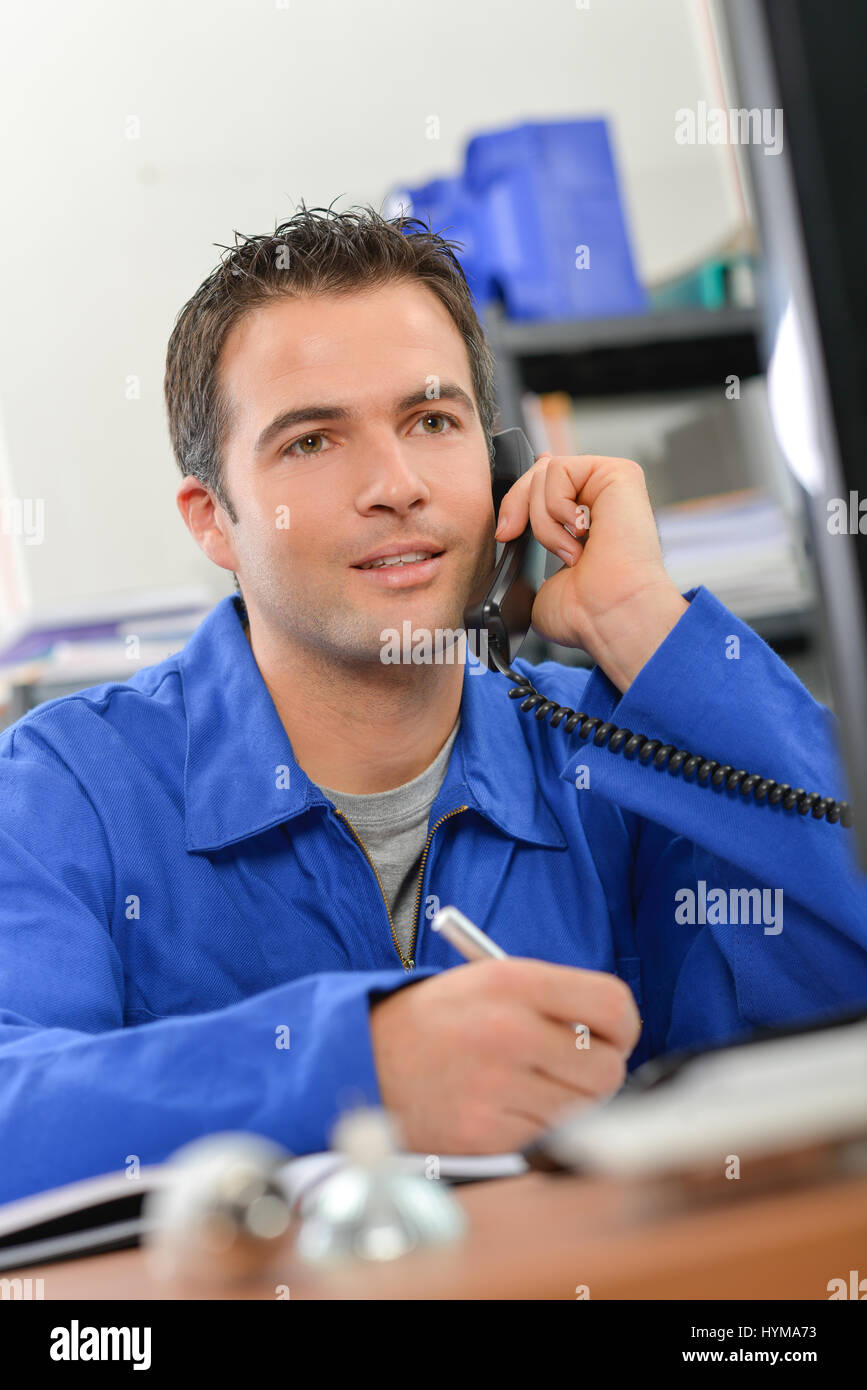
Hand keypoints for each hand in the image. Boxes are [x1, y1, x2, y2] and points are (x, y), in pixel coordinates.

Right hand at [368, 957, 641, 1154]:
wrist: (366, 1057)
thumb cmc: (439, 1019)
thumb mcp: (490, 981)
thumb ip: (552, 999)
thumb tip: (613, 1035)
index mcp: (514, 982)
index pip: (613, 1005)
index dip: (623, 1027)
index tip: (613, 1036)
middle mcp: (509, 1031)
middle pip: (608, 1068)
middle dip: (598, 1072)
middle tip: (571, 1069)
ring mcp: (497, 1086)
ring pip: (582, 1108)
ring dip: (567, 1103)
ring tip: (530, 1086)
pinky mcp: (485, 1133)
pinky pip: (546, 1137)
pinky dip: (535, 1129)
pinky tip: (504, 1108)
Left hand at [494, 453, 688, 691]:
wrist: (607, 616)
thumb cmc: (582, 612)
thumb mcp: (535, 578)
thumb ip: (526, 545)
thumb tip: (510, 527)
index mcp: (583, 520)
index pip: (539, 484)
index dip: (516, 500)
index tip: (507, 533)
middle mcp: (598, 499)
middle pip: (536, 473)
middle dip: (516, 506)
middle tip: (513, 537)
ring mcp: (610, 485)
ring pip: (545, 472)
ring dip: (543, 520)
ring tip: (570, 551)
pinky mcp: (620, 473)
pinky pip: (560, 469)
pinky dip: (556, 506)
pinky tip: (580, 534)